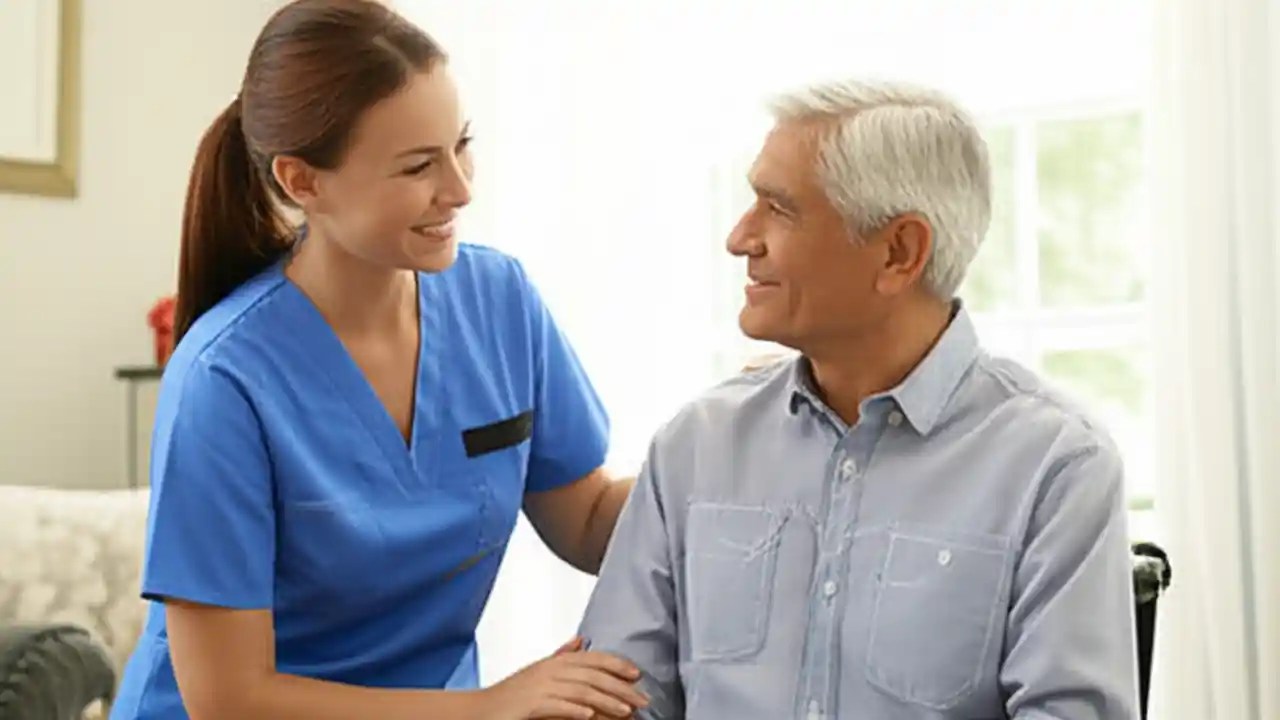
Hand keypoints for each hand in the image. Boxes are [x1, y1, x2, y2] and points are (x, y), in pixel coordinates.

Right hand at [480, 637, 648, 719]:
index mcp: (554, 662)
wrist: (480, 710)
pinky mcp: (530, 704)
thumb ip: (560, 656)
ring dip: (605, 701)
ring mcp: (539, 687)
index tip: (636, 674)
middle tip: (641, 699)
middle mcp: (549, 670)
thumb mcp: (538, 672)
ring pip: (580, 690)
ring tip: (625, 711)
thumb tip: (579, 640)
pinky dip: (575, 709)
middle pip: (592, 675)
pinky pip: (557, 705)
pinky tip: (590, 717)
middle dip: (620, 687)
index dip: (616, 664)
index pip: (592, 658)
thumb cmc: (510, 695)